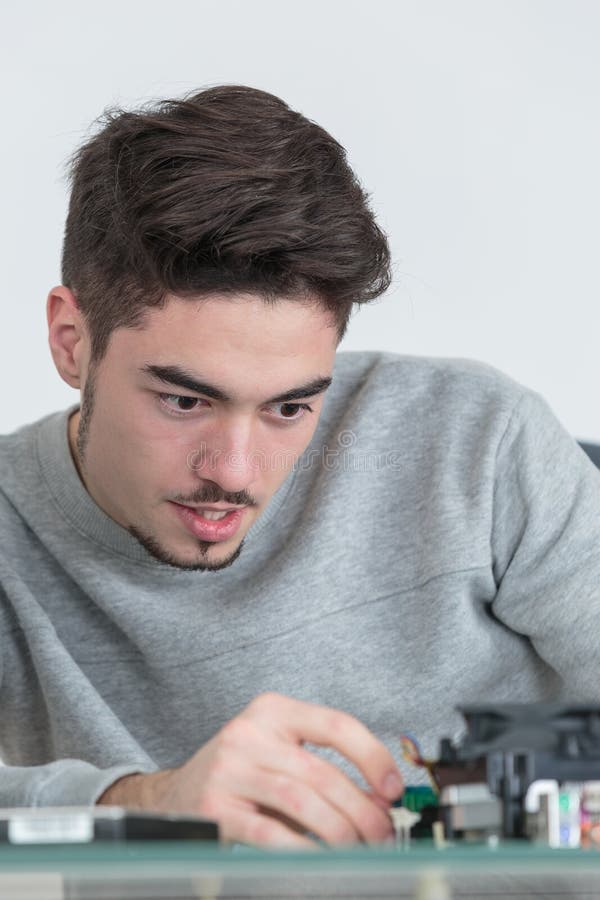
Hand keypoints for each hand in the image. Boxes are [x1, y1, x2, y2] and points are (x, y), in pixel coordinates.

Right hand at [98, 692, 402, 847]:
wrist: (174, 795)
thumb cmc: (239, 773)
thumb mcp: (278, 752)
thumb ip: (321, 765)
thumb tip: (378, 800)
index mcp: (273, 710)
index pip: (335, 724)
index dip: (373, 756)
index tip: (393, 789)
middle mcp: (249, 732)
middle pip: (322, 770)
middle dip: (361, 808)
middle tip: (381, 832)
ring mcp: (229, 768)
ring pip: (301, 800)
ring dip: (339, 831)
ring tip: (356, 847)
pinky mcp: (215, 806)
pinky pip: (270, 832)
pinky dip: (303, 849)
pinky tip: (319, 858)